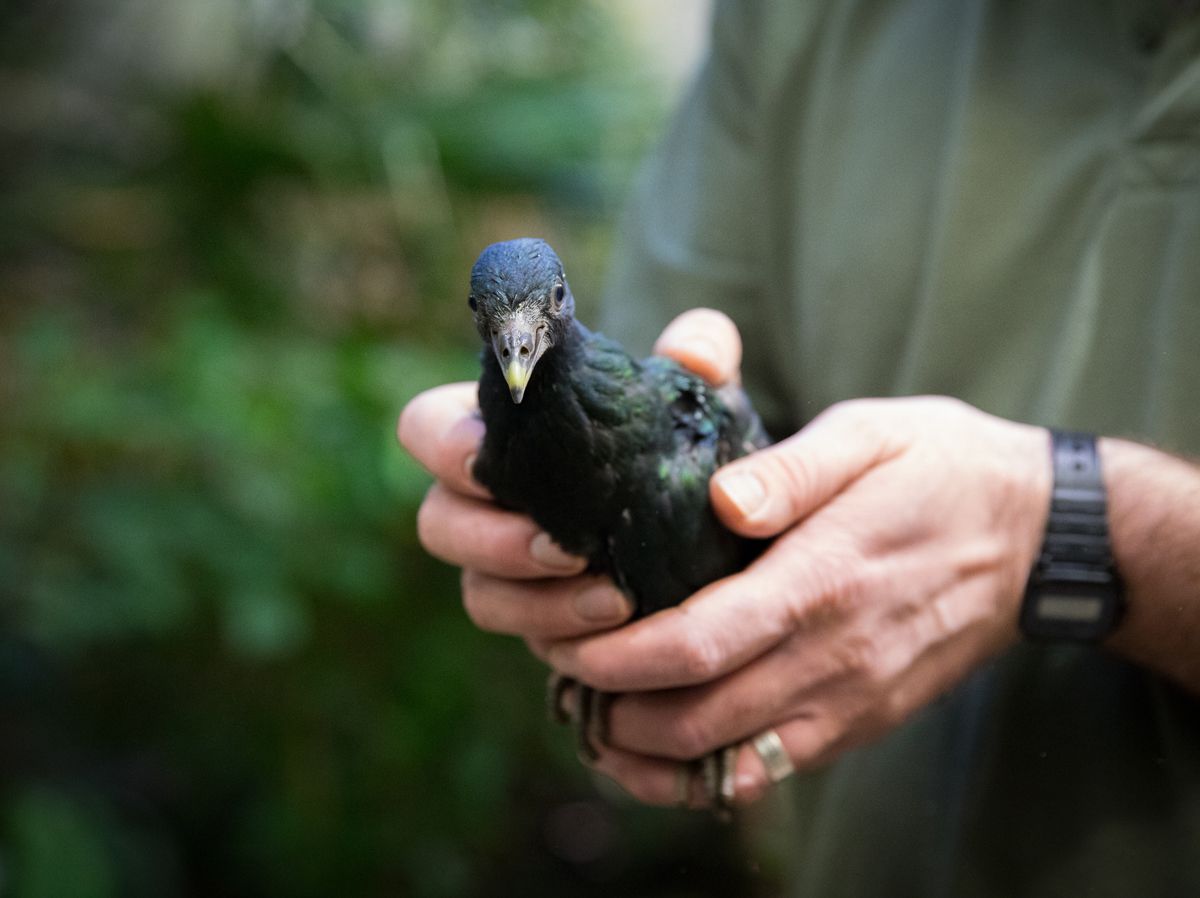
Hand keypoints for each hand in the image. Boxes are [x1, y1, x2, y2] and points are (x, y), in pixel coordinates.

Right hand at [397, 309, 743, 648]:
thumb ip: (701, 352)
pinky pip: (527, 637)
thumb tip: (693, 353)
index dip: (442, 445)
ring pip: (478, 594)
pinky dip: (566, 633)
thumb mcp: (696, 388)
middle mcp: (484, 502)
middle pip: (437, 524)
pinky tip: (621, 621)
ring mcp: (504, 568)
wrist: (713, 512)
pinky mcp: (540, 618)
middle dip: (492, 541)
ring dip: (537, 601)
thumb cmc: (681, 430)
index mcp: (496, 429)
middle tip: (569, 547)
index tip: (487, 457)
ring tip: (613, 597)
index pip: (425, 427)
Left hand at [536, 394, 1051, 807]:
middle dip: (613, 707)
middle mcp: (836, 654)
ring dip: (650, 752)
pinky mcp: (864, 721)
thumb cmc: (938, 468)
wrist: (1034, 537)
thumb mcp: (869, 434)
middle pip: (698, 715)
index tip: (564, 643)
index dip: (616, 656)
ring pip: (731, 762)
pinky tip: (662, 750)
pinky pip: (774, 773)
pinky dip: (706, 776)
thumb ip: (792, 467)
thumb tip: (720, 500)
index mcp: (824, 577)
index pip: (699, 641)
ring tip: (595, 717)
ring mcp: (853, 699)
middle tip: (563, 674)